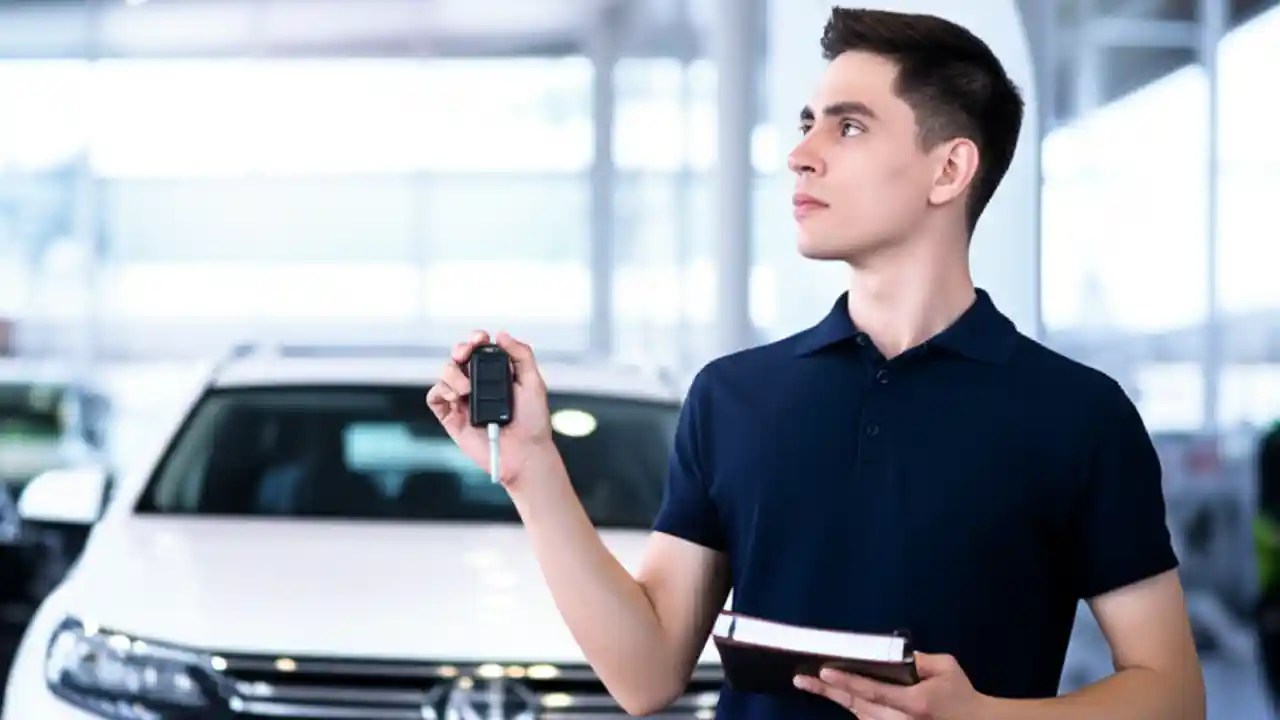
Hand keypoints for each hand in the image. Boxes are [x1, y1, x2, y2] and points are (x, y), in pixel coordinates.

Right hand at [425, 330, 555, 485]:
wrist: (524, 453)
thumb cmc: (533, 422)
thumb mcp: (533, 383)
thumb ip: (521, 355)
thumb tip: (502, 335)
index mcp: (496, 375)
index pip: (479, 350)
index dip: (475, 339)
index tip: (480, 338)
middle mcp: (477, 385)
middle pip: (458, 358)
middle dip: (459, 349)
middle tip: (466, 353)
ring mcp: (463, 401)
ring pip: (445, 374)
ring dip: (453, 374)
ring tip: (467, 389)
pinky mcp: (452, 418)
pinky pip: (435, 398)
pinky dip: (440, 391)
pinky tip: (456, 396)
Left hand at [794, 652, 990, 718]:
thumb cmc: (961, 695)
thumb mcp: (947, 668)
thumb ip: (919, 660)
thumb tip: (891, 654)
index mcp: (915, 703)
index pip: (874, 691)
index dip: (848, 682)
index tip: (824, 672)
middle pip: (858, 707)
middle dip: (829, 692)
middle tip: (802, 680)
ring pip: (860, 717)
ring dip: (838, 700)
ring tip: (813, 684)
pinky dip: (854, 709)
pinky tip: (839, 696)